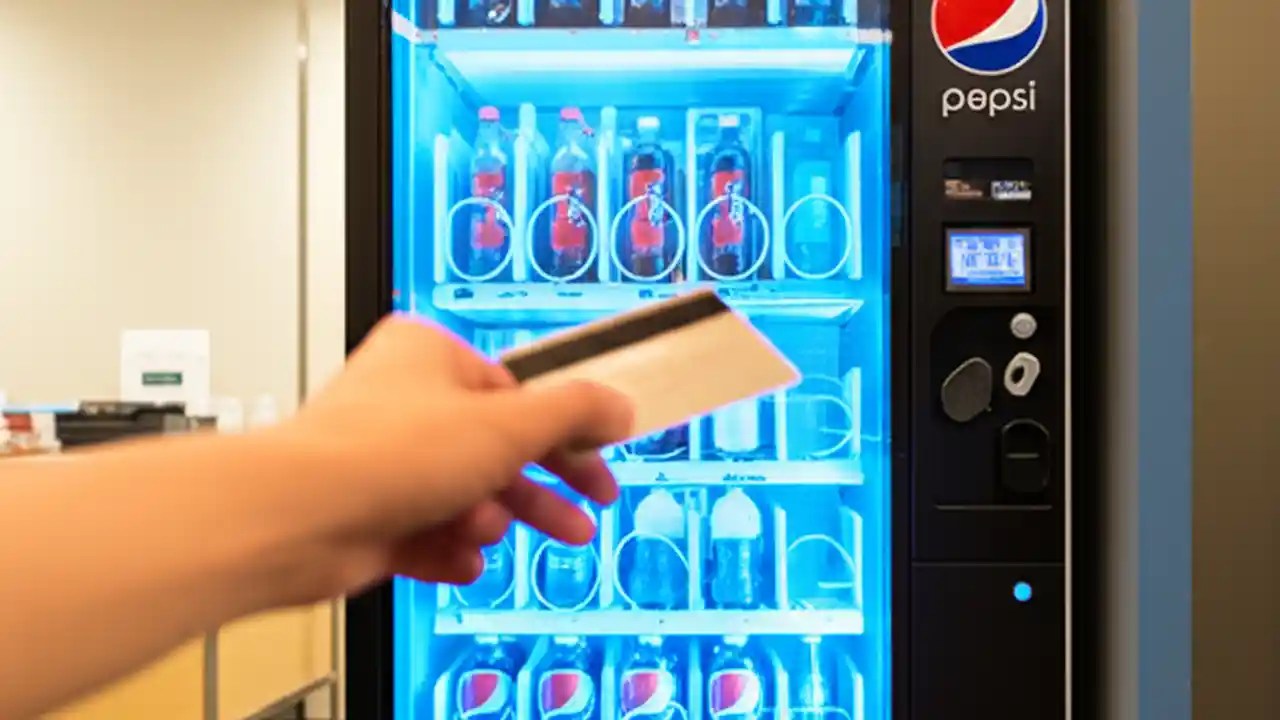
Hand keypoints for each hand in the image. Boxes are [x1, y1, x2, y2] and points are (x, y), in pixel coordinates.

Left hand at [277, 314, 633, 597]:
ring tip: (494, 535)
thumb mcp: (508, 424)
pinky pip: (426, 535)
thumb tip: (617, 405)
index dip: (564, 430)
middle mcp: (404, 402)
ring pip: (462, 495)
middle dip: (539, 489)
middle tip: (582, 513)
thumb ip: (574, 412)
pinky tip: (461, 559)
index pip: (517, 391)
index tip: (596, 457)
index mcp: (431, 357)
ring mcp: (383, 462)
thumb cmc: (382, 453)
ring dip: (486, 520)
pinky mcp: (367, 516)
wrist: (300, 519)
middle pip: (495, 449)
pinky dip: (448, 549)